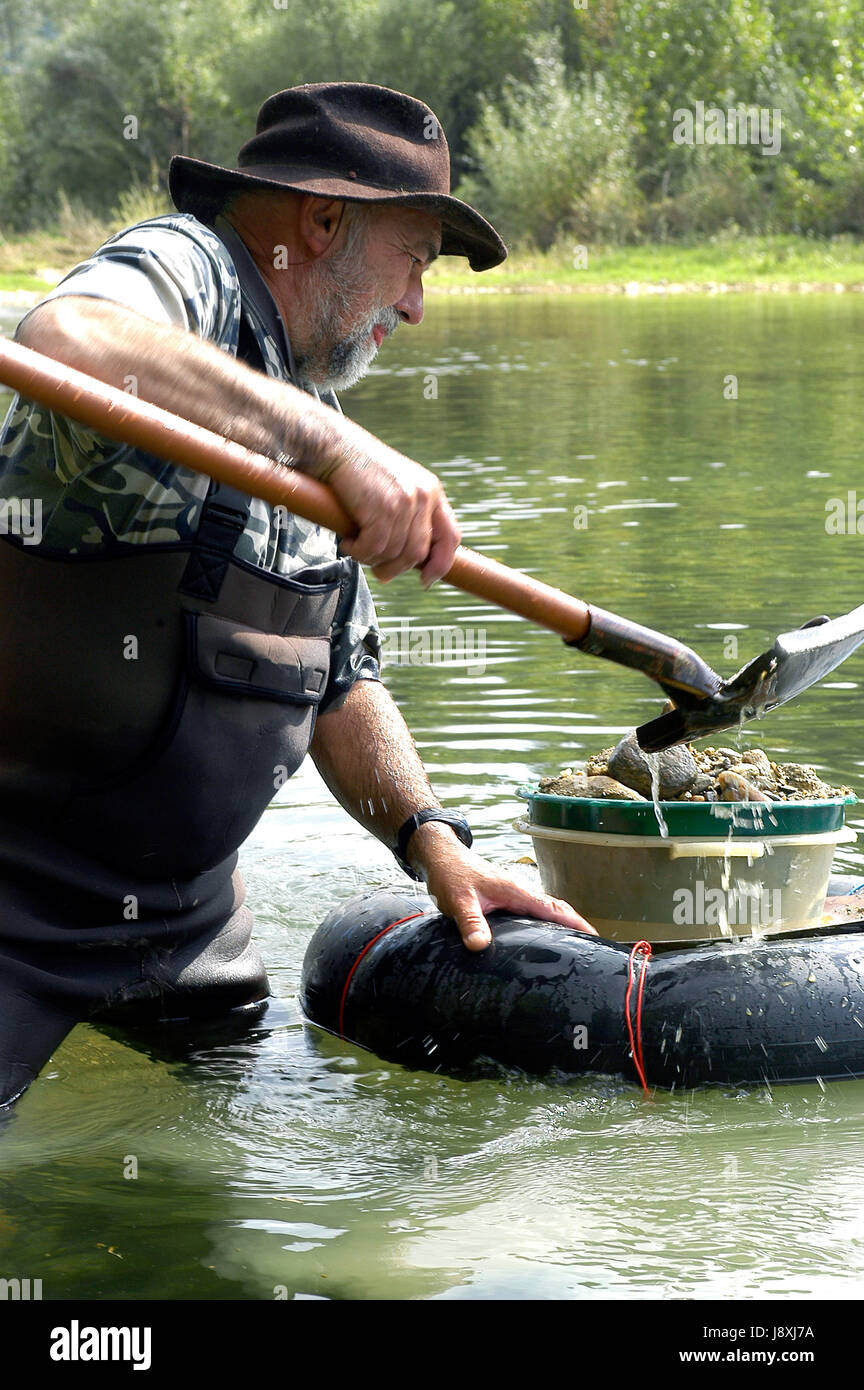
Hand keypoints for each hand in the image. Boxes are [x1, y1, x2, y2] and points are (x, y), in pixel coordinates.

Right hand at [325, 432, 459, 585]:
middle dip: (396, 569)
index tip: (426, 580)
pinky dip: (359, 552)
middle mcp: (424, 496)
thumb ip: (410, 516)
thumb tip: (413, 558)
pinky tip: (349, 543)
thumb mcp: (396, 488)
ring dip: (373, 559)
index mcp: (432, 491)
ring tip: (357, 548)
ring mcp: (405, 502)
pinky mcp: (383, 508)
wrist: (334, 446)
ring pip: (395, 554)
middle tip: (378, 570)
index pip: (450, 536)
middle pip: (418, 554)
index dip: (440, 564)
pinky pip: (375, 548)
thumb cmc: (359, 470)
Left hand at [408, 822, 596, 950]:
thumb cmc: (451, 875)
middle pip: (557, 910)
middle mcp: (521, 891)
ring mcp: (515, 894)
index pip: (554, 909)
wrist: (441, 857)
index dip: (576, 923)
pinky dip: (547, 923)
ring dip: (563, 926)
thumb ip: (471, 923)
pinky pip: (534, 912)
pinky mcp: (507, 898)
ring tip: (577, 949)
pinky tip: (545, 939)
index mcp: (516, 891)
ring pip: (546, 911)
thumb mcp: (459, 902)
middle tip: (594, 949)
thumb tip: (480, 946)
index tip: (595, 937)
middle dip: (577, 927)